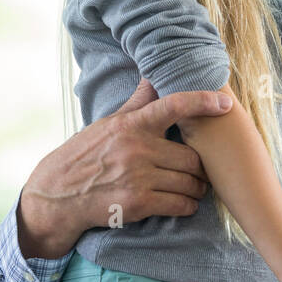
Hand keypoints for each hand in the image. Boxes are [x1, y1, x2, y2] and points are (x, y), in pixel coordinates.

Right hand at [16, 78, 231, 259]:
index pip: (174, 105)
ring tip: (193, 189)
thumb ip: (137, 103)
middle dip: (200, 168)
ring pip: (190, 182)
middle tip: (199, 172)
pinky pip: (180, 204)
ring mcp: (138, 176)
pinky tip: (182, 203)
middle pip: (193, 157)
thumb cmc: (86, 156)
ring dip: (197, 189)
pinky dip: (187, 206)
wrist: (56, 196)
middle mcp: (137, 148)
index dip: (203, 102)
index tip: (225, 103)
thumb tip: (151, 76)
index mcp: (132, 124)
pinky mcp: (138, 203)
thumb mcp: (109, 124)